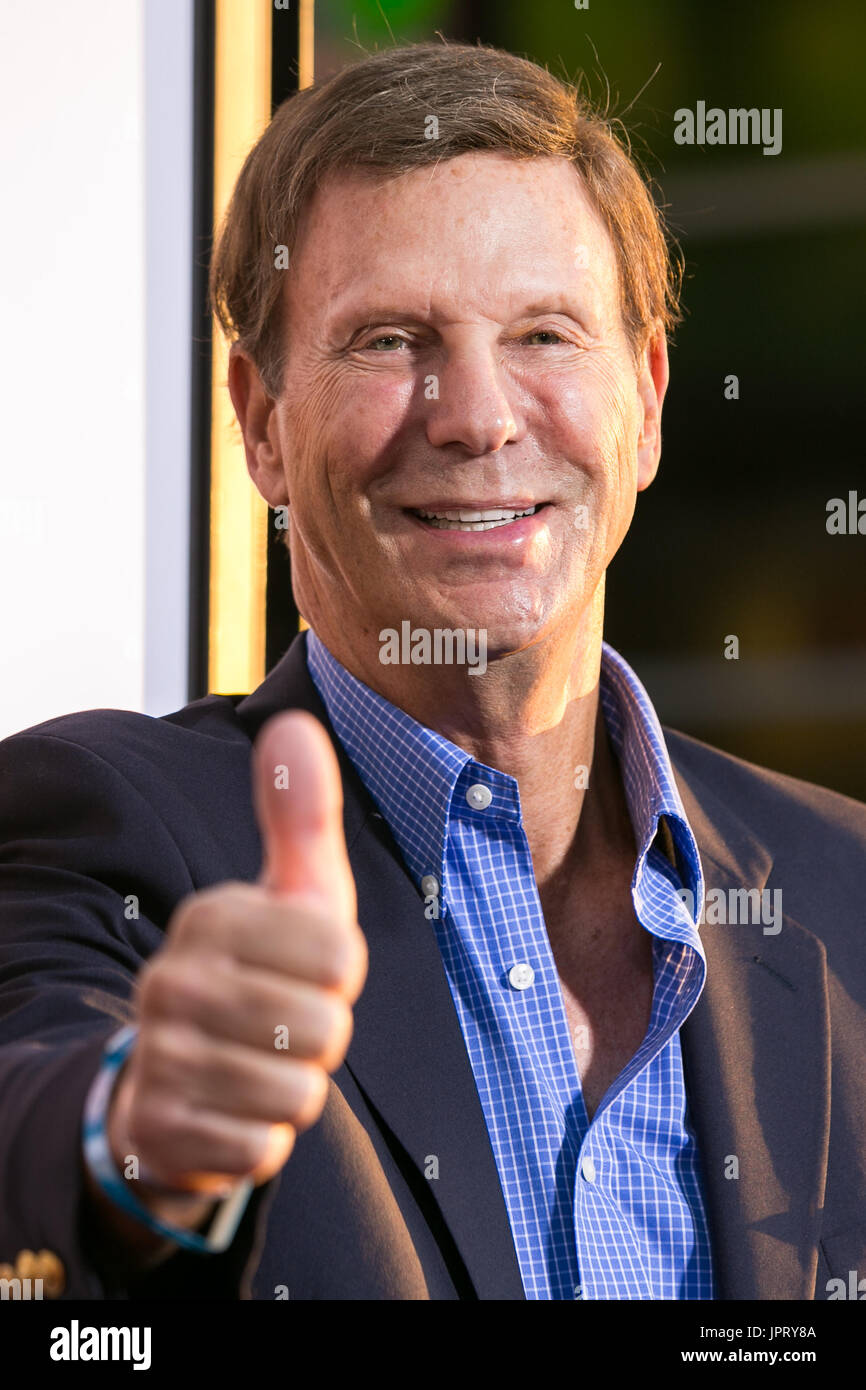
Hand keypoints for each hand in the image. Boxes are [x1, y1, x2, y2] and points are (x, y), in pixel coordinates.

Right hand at [108, 711, 366, 1197]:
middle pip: (325, 1030)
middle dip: (319, 1036)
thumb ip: (299, 815)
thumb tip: (295, 723)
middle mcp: (175, 981)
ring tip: (259, 1063)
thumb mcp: (288, 895)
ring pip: (297, 1092)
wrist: (171, 1075)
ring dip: (294, 1088)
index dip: (339, 975)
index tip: (304, 971)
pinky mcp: (160, 1130)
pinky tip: (235, 1109)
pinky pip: (262, 1148)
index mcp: (214, 916)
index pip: (341, 956)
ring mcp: (161, 1056)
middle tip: (281, 1023)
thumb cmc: (256, 974)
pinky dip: (263, 1137)